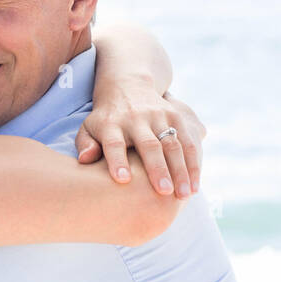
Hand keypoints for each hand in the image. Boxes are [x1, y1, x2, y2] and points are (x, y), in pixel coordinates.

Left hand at [76, 77, 204, 198]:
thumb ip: (85, 145)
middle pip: (149, 145)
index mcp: (111, 124)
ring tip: (184, 195)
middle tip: (163, 192)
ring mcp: (158, 116)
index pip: (114, 143)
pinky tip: (195, 186)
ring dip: (181, 170)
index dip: (117, 160)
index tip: (122, 179)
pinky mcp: (176, 116)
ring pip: (173, 144)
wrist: (127, 85)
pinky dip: (193, 165)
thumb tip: (85, 160)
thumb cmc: (105, 120)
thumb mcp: (88, 128)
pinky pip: (188, 142)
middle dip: (157, 169)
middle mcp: (136, 119)